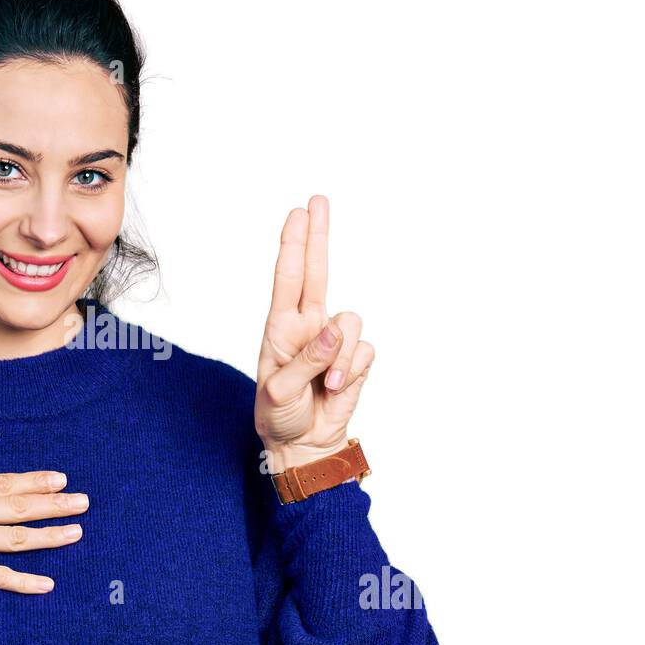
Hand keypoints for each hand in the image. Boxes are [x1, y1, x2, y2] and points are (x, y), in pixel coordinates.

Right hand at [0, 421, 88, 592]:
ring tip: (77, 532)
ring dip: (49, 535)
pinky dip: (23, 581)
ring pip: (15, 538)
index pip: (2, 484)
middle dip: (53, 504)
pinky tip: (47, 584)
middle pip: (17, 507)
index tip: (59, 478)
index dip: (33, 481)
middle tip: (84, 502)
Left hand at [255, 195, 374, 473]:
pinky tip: (337, 390)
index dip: (294, 244)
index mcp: (281, 328)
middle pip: (316, 271)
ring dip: (341, 357)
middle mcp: (308, 326)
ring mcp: (333, 341)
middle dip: (318, 236)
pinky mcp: (355, 359)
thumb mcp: (279, 393)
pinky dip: (353, 373)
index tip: (298, 213)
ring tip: (325, 385)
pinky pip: (365, 353)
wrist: (303, 445)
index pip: (288, 278)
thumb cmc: (279, 416)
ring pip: (351, 324)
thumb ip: (306, 361)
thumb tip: (333, 331)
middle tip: (318, 200)